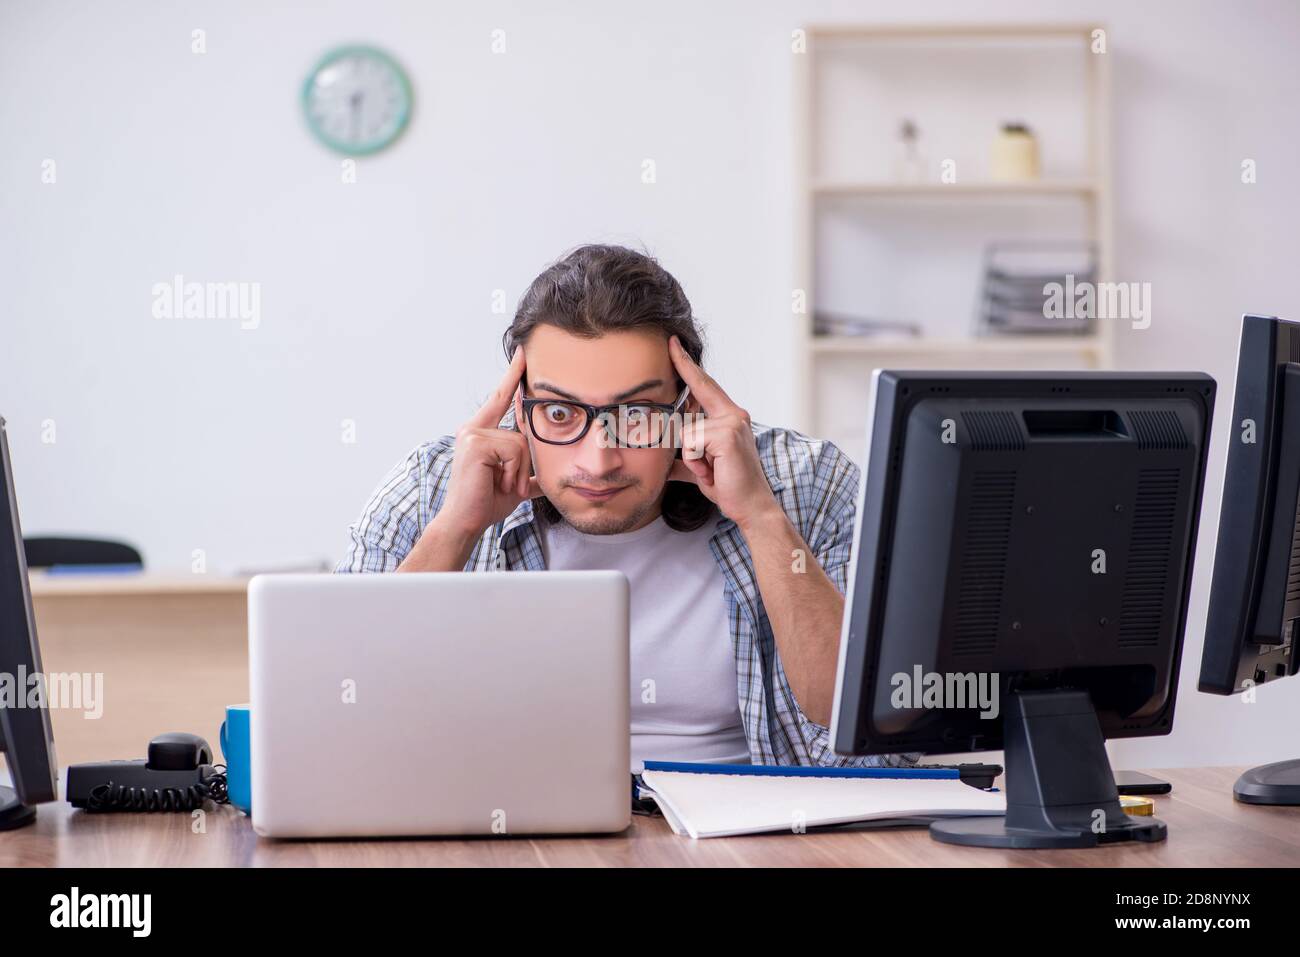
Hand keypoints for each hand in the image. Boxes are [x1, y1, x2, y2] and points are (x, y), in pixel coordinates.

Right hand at [437, 347, 541, 540]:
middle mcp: (473, 429)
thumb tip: (553, 477)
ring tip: (502, 485)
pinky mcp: (475, 442)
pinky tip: (498, 482)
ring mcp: (473, 434)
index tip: (524, 353)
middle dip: (523, 461)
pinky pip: (514, 449)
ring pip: (521, 442)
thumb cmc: (486, 502)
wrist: (466, 522)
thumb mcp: (516, 483)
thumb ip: (532, 472)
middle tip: (506, 484)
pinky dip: (513, 471)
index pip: (501, 398)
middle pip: (522, 430)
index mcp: (481, 433)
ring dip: (519, 470)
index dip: (513, 377)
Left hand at [666, 335, 779, 528]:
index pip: (703, 386)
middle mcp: (734, 414)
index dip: (686, 365)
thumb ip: (682, 457)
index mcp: (728, 417)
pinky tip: (713, 471)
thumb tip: (661, 461)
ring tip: (712, 471)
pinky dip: (696, 462)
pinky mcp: (727, 434)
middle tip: (690, 401)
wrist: (751, 506)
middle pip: (694, 398)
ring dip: (692, 458)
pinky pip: (691, 442)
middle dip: (684, 396)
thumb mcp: (699, 468)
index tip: (672, 344)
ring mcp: (732, 422)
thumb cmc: (728, 486)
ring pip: (686, 431)